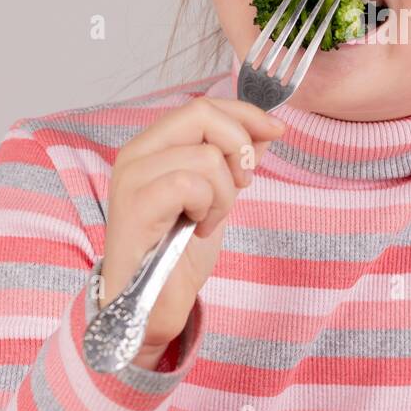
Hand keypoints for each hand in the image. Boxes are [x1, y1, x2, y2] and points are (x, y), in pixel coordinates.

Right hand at [96, 97, 284, 368]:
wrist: (151, 304)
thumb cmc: (176, 253)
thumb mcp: (217, 197)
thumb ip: (234, 161)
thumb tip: (265, 130)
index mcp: (153, 146)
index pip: (203, 106)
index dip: (246, 113)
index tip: (277, 131)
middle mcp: (136, 153)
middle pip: (202, 114)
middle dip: (238, 148)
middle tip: (241, 184)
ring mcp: (132, 177)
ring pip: (206, 155)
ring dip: (224, 193)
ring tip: (209, 219)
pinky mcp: (136, 204)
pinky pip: (190, 183)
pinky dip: (207, 207)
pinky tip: (197, 228)